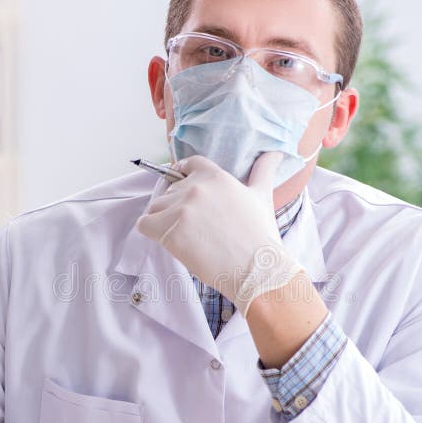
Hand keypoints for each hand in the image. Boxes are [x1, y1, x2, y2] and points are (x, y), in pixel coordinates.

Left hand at [136, 152, 301, 314]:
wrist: (257, 270)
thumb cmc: (261, 236)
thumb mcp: (262, 196)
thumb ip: (263, 170)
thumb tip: (276, 152)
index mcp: (216, 176)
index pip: (187, 164)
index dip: (182, 176)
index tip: (183, 192)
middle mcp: (196, 188)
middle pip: (169, 191)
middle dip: (177, 208)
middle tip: (197, 230)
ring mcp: (181, 209)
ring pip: (155, 208)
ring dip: (164, 222)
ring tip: (186, 238)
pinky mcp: (170, 231)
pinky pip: (144, 225)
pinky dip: (152, 234)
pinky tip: (171, 243)